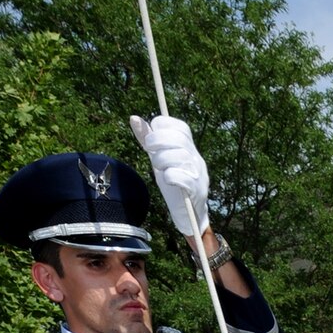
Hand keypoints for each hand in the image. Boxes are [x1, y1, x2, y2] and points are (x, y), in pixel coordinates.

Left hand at [130, 114, 209, 236]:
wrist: (189, 214)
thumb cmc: (173, 182)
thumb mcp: (159, 158)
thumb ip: (148, 140)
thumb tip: (134, 118)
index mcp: (189, 148)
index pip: (181, 127)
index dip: (163, 128)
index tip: (151, 138)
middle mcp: (196, 158)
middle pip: (179, 139)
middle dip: (158, 141)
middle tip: (149, 151)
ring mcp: (198, 174)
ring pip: (179, 157)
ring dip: (161, 160)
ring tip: (158, 168)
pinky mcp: (196, 190)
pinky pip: (181, 177)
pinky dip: (170, 177)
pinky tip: (167, 180)